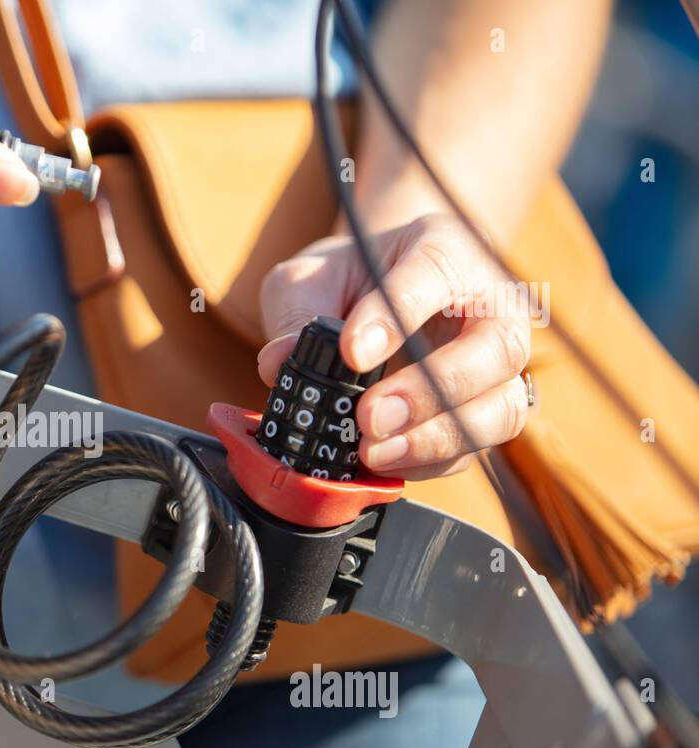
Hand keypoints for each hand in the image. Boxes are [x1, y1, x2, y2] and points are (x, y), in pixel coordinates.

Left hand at [257, 214, 532, 480]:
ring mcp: (495, 368)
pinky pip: (472, 449)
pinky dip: (426, 463)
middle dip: (431, 392)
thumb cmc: (348, 278)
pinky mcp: (481, 416)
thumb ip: (295, 311)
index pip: (437, 271)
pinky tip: (380, 462)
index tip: (351, 353)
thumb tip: (280, 363)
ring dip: (435, 439)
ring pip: (500, 410)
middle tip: (369, 415)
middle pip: (496, 350)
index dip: (396, 314)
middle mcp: (491, 308)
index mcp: (447, 251)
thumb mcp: (311, 276)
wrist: (377, 291)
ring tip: (372, 451)